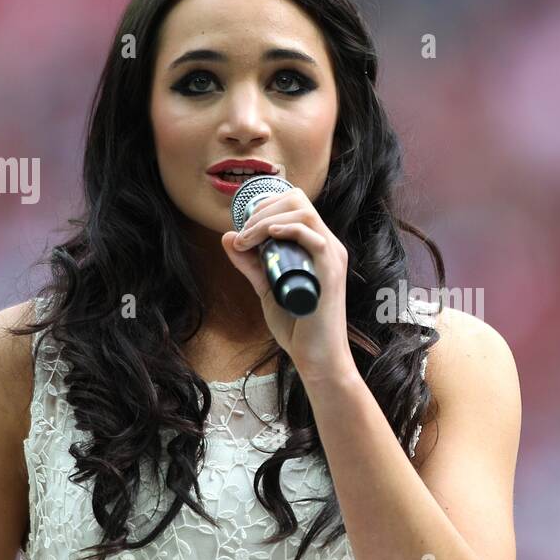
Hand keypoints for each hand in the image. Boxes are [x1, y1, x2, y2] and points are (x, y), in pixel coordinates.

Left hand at [220, 187, 355, 384]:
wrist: (316, 357)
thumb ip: (250, 264)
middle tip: (243, 234)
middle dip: (263, 209)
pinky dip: (290, 229)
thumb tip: (228, 237)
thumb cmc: (297, 326)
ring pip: (303, 214)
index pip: (295, 205)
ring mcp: (331, 258)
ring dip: (267, 220)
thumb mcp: (266, 288)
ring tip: (247, 240)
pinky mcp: (330, 274)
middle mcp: (327, 246)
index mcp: (317, 246)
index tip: (243, 227)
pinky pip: (315, 238)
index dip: (265, 206)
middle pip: (299, 201)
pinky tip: (270, 235)